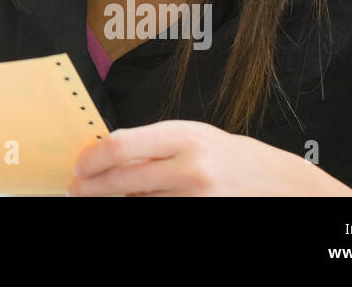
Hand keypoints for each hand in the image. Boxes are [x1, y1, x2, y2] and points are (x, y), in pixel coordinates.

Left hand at [67, 120, 351, 195]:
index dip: (91, 159)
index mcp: (183, 137)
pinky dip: (140, 208)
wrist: (273, 181)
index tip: (79, 165)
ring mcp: (196, 199)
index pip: (120, 146)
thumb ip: (149, 143)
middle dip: (91, 188)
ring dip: (115, 201)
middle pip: (120, 181)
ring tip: (108, 195)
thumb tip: (103, 153)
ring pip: (136, 203)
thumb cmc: (226, 154)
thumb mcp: (189, 134)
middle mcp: (189, 169)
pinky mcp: (200, 217)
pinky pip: (156, 214)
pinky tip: (135, 202)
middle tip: (78, 188)